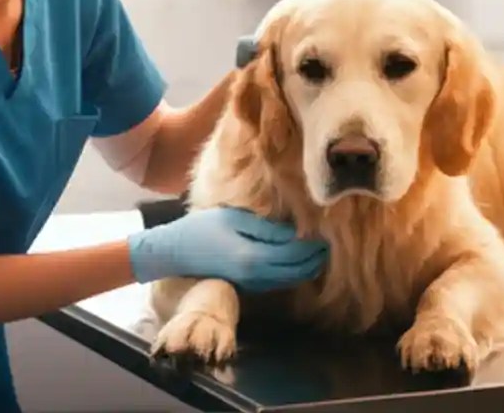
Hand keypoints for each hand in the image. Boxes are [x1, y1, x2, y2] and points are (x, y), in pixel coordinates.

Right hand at [127, 207, 327, 291]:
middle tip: (327, 246)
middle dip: (313, 260)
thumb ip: (266, 229)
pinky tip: (297, 262)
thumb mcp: (234, 220)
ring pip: (287, 280)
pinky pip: (276, 281)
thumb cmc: (202, 229)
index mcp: (253, 257)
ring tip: (318, 254)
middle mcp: (255, 275)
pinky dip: (291, 273)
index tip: (326, 236)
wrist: (176, 253)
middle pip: (295, 272)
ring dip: (305, 269)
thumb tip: (294, 234)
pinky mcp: (247, 285)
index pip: (294, 255)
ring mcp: (251, 283)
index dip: (312, 247)